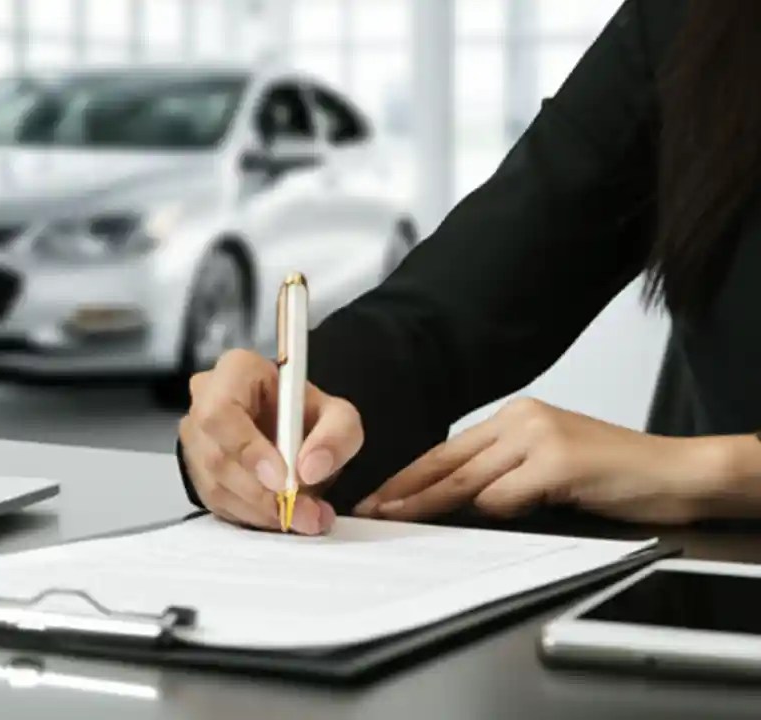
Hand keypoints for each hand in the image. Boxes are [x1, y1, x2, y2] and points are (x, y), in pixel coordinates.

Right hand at [179, 349, 363, 534]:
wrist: (291, 429)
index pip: (221, 411)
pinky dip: (253, 516)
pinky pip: (217, 503)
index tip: (282, 479)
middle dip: (262, 493)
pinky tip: (282, 515)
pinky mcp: (196, 471)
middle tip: (302, 510)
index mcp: (234, 372)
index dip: (248, 449)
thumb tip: (309, 468)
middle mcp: (204, 401)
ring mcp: (195, 439)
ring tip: (304, 516)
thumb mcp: (339, 416)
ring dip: (261, 510)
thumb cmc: (305, 414)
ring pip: (216, 486)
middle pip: (217, 456)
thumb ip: (336, 435)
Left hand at [354, 397, 714, 523]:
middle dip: (404, 491)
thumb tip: (454, 503)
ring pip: (468, 480)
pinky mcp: (557, 460)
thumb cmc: (614, 476)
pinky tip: (488, 524)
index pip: (447, 451)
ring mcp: (539, 436)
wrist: (674, 472)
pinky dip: (495, 512)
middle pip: (447, 462)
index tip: (379, 496)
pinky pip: (507, 495)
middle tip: (371, 510)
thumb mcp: (548, 468)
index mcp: (515, 417)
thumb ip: (505, 476)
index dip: (409, 477)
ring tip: (398, 521)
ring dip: (430, 505)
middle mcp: (521, 419)